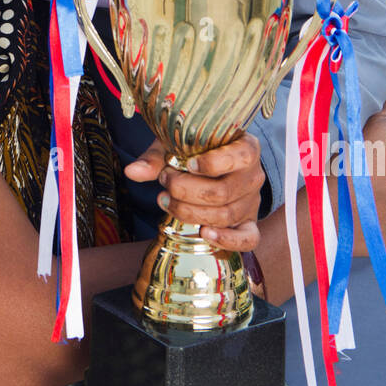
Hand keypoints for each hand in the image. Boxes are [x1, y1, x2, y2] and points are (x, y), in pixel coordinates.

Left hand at [124, 133, 263, 251]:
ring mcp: (252, 202)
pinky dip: (227, 239)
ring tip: (166, 201)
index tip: (188, 164)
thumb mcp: (176, 146)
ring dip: (191, 211)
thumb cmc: (194, 151)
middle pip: (223, 191)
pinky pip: (248, 239)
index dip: (213, 163)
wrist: (210, 166)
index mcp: (246, 148)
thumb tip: (132, 172)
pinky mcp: (248, 223)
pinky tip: (203, 234)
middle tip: (165, 182)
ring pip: (226, 214)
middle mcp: (254, 176)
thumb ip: (156, 158)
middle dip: (186, 190)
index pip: (240, 157)